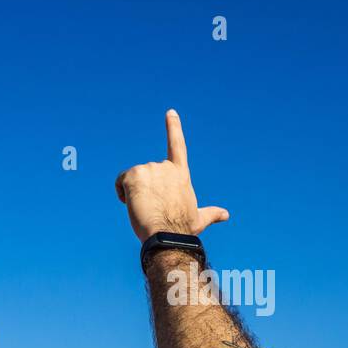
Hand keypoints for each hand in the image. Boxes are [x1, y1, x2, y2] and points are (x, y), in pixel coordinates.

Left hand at [115, 110, 229, 241]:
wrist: (167, 234)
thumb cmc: (183, 229)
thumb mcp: (199, 218)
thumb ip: (211, 213)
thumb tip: (226, 215)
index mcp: (180, 173)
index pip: (177, 145)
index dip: (174, 128)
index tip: (170, 112)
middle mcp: (165, 166)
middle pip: (147, 175)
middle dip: (146, 190)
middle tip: (154, 209)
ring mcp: (149, 168)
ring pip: (133, 180)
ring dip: (134, 194)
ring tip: (145, 210)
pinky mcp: (134, 174)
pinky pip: (121, 182)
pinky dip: (122, 193)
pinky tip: (131, 205)